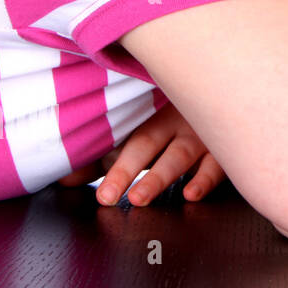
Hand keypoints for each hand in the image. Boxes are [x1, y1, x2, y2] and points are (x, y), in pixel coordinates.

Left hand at [56, 102, 226, 205]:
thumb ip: (99, 158)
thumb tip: (63, 178)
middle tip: (107, 195)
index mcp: (149, 115)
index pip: (123, 137)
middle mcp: (174, 121)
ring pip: (179, 155)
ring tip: (139, 198)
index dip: (108, 164)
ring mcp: (201, 134)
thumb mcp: (136, 135)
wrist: (223, 89)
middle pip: (146, 142)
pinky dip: (205, 179)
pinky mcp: (224, 149)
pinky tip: (192, 193)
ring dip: (158, 177)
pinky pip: (218, 163)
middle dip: (125, 170)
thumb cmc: (172, 123)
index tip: (97, 192)